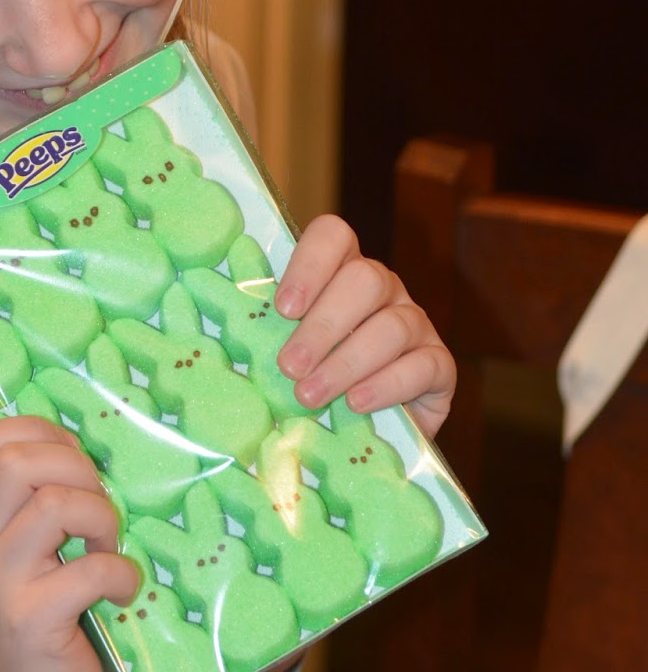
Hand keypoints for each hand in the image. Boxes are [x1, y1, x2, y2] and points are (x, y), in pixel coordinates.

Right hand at [0, 416, 137, 671]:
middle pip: (17, 461)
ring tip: (108, 548)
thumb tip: (98, 449)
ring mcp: (2, 580)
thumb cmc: (46, 616)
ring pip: (53, 505)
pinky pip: (87, 572)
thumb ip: (43, 497)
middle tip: (98, 508)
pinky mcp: (32, 621)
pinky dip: (120, 574)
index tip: (72, 464)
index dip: (36, 434)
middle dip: (76, 469)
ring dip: (101, 518)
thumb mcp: (32, 549)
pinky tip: (122, 592)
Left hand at [273, 215, 455, 437]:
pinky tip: (355, 403)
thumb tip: (232, 334)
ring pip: (392, 326)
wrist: (368, 434)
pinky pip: (423, 365)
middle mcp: (384, 290)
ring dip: (345, 362)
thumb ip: (269, 335)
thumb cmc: (317, 383)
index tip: (284, 308)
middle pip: (364, 280)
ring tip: (310, 394)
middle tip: (290, 366)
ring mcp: (416, 324)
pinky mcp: (440, 366)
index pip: (334, 236)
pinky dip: (386, 385)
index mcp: (341, 273)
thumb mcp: (290, 353)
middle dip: (322, 326)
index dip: (310, 264)